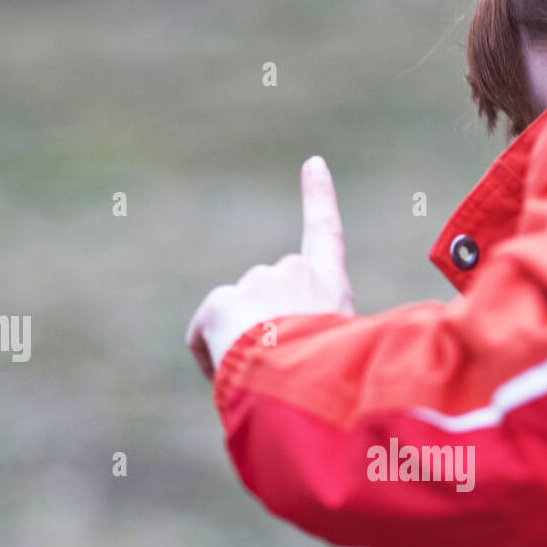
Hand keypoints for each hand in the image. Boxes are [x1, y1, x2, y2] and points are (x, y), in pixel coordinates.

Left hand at [187, 155, 354, 379]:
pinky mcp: (219, 302)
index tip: (313, 164)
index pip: (325, 232)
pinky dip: (210, 358)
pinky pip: (205, 337)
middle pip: (268, 302)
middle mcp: (291, 273)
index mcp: (329, 285)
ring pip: (237, 320)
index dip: (318, 198)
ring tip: (262, 375)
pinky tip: (228, 375)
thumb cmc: (330, 382)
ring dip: (242, 346)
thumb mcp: (341, 354)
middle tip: (281, 368)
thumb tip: (285, 354)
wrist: (300, 383)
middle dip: (267, 329)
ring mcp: (253, 283)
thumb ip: (317, 337)